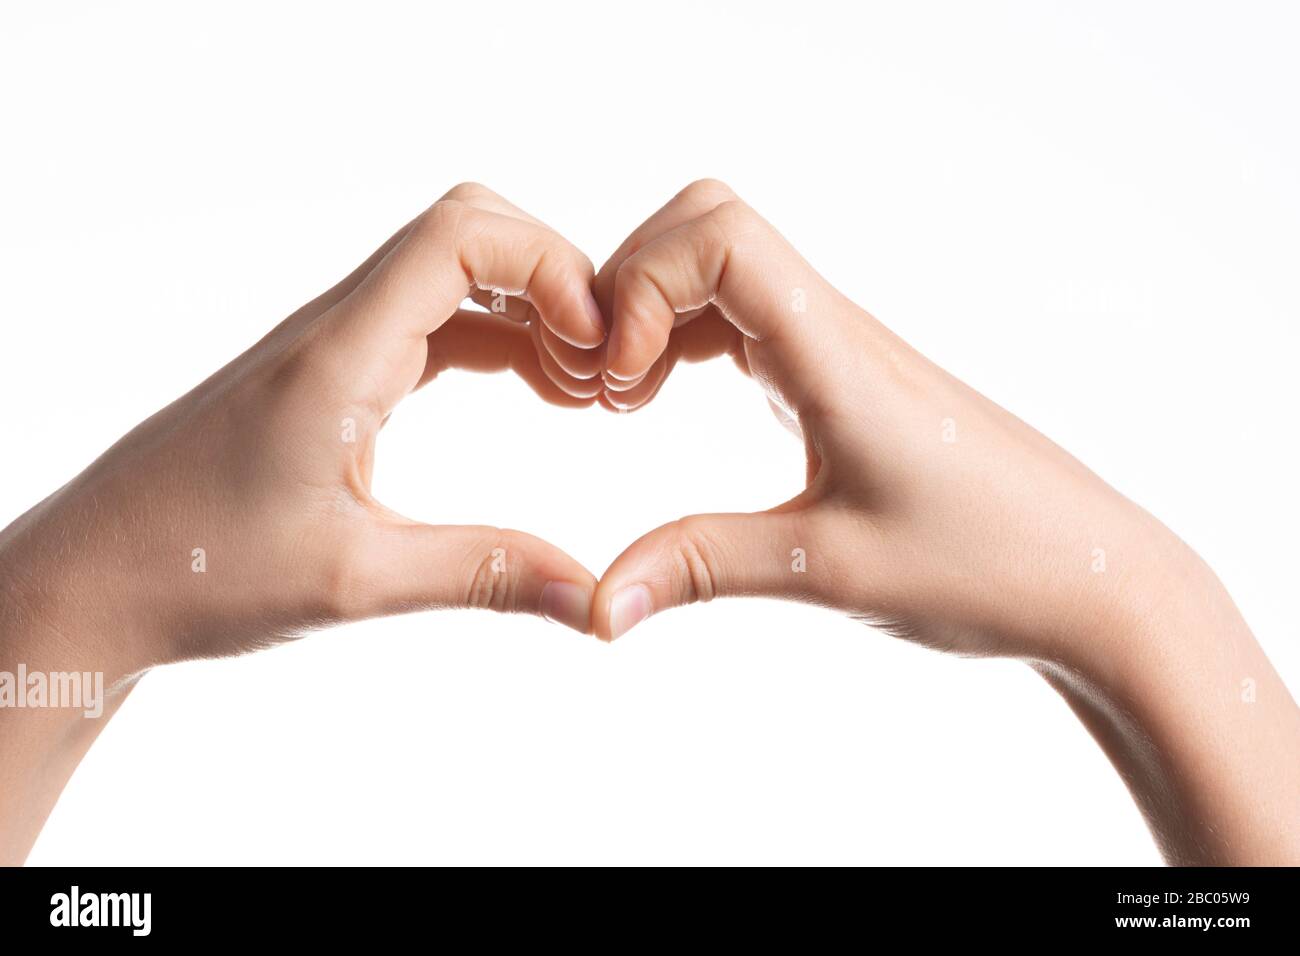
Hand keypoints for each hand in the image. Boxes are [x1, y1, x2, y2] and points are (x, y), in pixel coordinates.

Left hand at [0, 183, 603, 860]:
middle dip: (556, 279)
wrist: (97, 575)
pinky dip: (500, 341)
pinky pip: (436, 323)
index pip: (460, 235)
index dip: (550, 267)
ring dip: (532, 311)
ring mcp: (337, 346)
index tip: (596, 348)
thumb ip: (484, 577)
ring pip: (455, 273)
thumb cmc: (198, 570)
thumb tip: (595, 598)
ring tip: (586, 390)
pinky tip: (538, 393)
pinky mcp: (338, 374)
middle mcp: (338, 328)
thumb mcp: (355, 583)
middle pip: (469, 230)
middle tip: (604, 367)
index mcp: (339, 355)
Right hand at [589, 180, 1299, 864]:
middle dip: (631, 286)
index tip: (621, 385)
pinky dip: (685, 340)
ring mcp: (839, 346)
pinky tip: (667, 406)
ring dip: (654, 314)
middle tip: (606, 388)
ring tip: (625, 403)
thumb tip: (597, 609)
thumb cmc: (985, 567)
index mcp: (837, 356)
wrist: (1091, 579)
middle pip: (707, 222)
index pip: (722, 236)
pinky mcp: (840, 374)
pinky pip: (746, 314)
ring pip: (723, 264)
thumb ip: (703, 569)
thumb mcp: (827, 572)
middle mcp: (836, 330)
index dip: (643, 287)